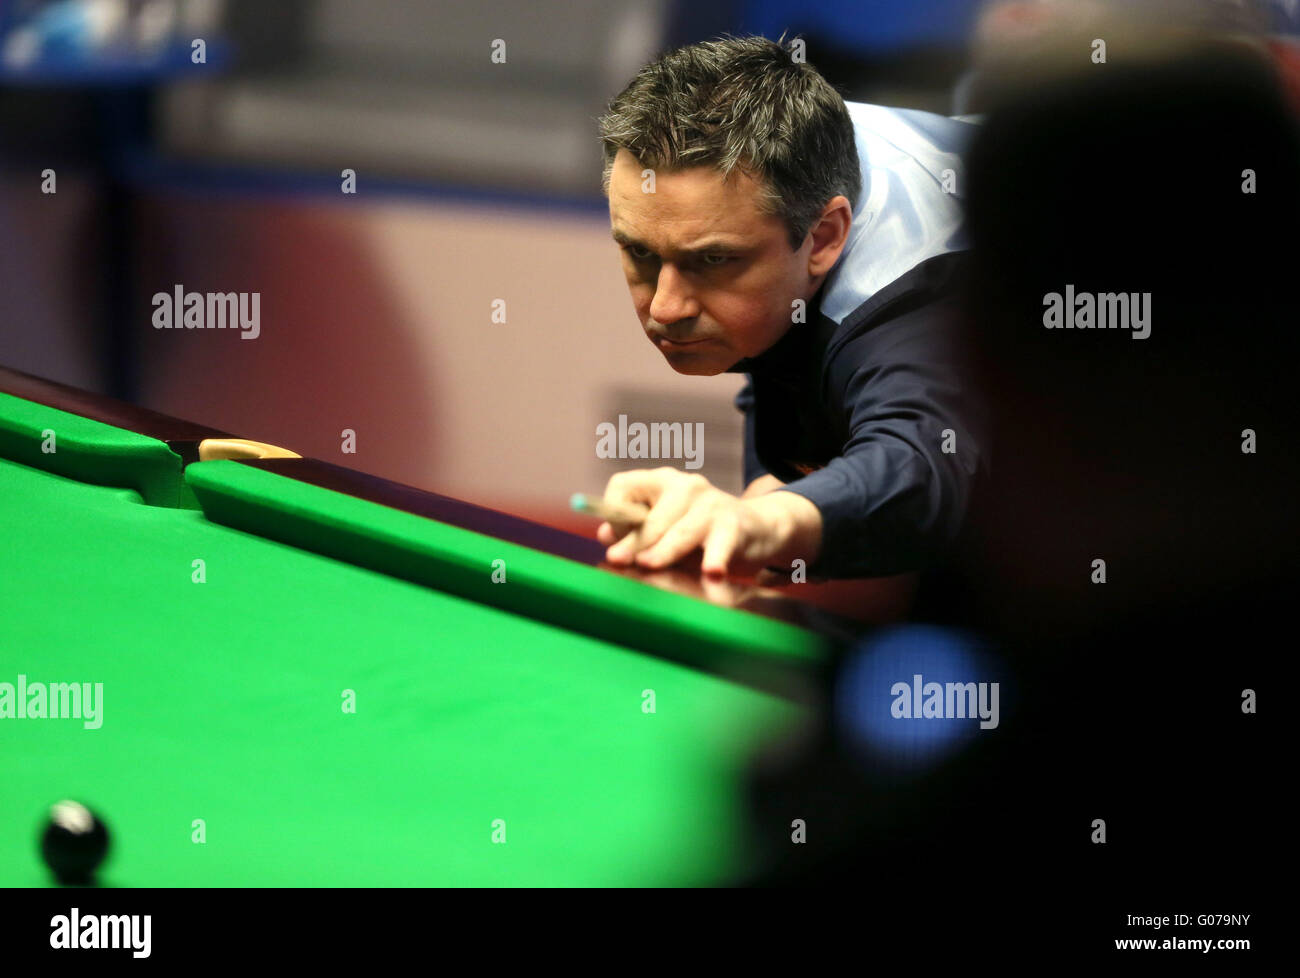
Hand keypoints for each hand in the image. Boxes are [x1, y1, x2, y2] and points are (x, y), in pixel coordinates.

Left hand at [596, 467, 822, 575]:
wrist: (758, 528)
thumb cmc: (701, 531)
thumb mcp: (666, 528)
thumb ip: (636, 531)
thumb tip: (603, 534)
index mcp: (662, 481)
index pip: (623, 486)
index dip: (612, 511)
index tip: (615, 537)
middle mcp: (686, 486)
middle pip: (651, 517)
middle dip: (633, 540)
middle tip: (617, 558)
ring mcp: (712, 504)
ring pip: (680, 533)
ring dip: (662, 551)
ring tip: (648, 563)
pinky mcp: (734, 526)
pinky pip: (720, 545)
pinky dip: (715, 558)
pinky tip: (712, 572)